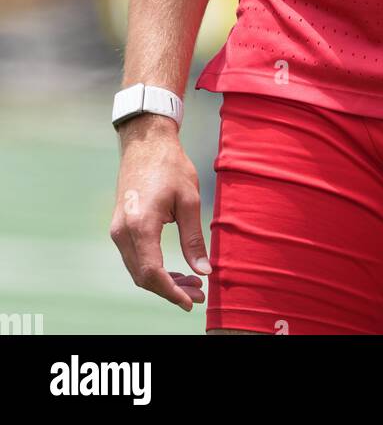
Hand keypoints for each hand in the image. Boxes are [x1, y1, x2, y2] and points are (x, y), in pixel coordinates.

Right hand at [110, 115, 210, 309]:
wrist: (145, 142)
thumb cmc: (170, 166)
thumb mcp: (189, 200)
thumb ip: (194, 239)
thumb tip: (204, 271)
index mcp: (140, 225)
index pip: (152, 273)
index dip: (172, 292)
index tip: (191, 302)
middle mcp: (122, 231)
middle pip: (143, 277)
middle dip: (170, 290)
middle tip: (198, 294)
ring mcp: (117, 230)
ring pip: (137, 270)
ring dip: (162, 282)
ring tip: (192, 284)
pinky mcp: (119, 227)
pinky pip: (134, 258)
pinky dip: (152, 269)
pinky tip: (174, 270)